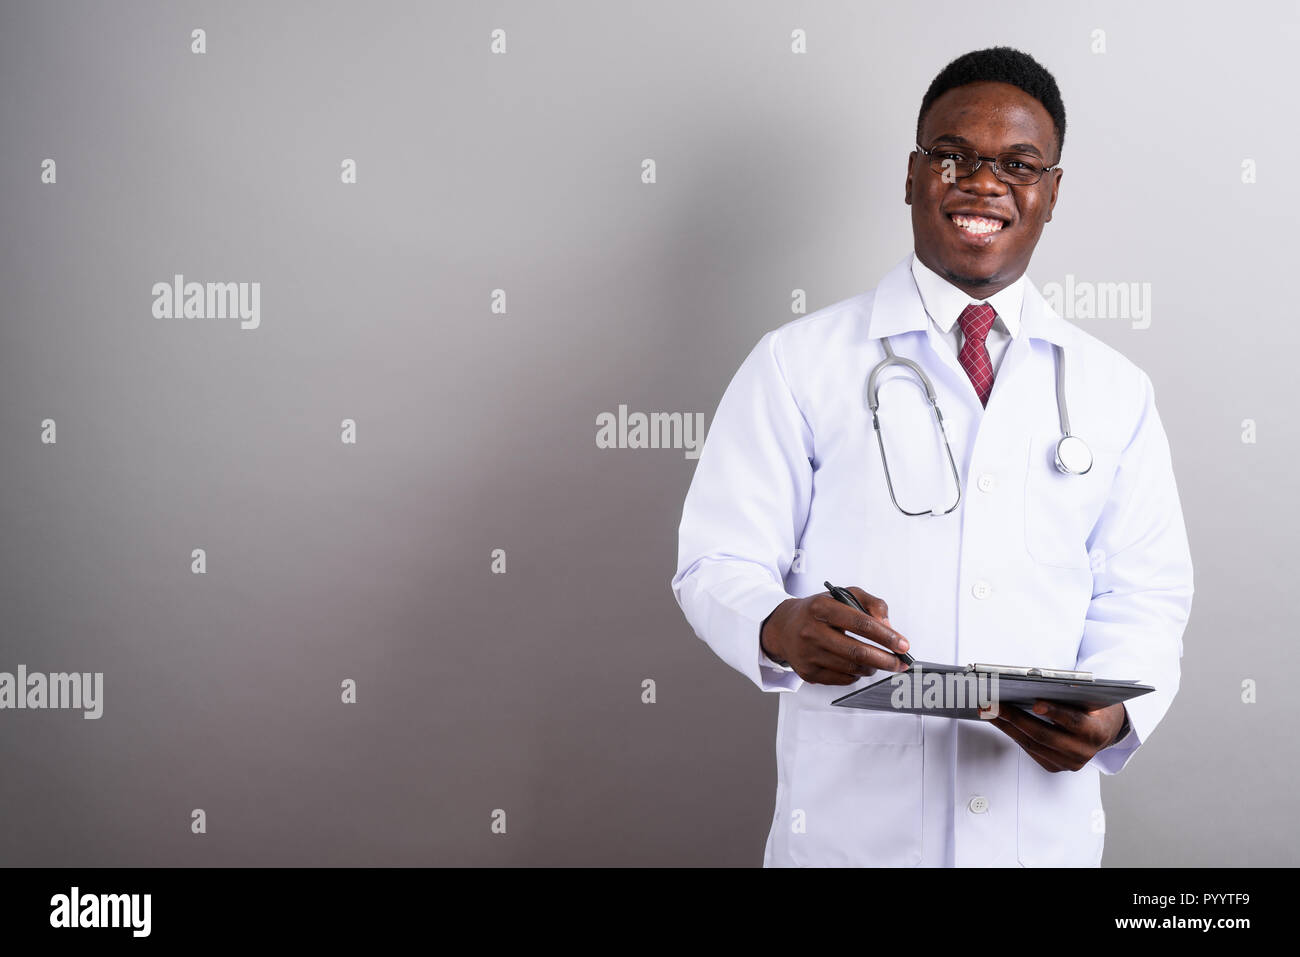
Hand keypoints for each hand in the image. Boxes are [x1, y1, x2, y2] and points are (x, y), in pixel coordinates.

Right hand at [759, 587, 910, 685]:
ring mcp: (808, 654)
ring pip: (852, 668)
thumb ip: (871, 603)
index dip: (886, 636)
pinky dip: (856, 674)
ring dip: (872, 667)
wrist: (783, 627)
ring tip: (877, 661)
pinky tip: (857, 665)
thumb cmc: (817, 611)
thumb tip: (889, 628)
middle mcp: (811, 631)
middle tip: (900, 662)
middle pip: (857, 652)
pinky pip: (842, 679)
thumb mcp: (842, 595)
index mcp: (821, 608)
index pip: (861, 624)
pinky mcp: (807, 673)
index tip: (903, 645)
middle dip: (886, 660)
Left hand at [979, 700, 1127, 771]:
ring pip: (1032, 745)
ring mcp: (1069, 763)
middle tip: (993, 704)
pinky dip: (1014, 734)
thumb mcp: (1089, 698)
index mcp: (1095, 732)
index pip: (1073, 721)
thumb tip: (1036, 684)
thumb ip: (1069, 694)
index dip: (1054, 712)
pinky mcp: (1056, 767)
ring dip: (1006, 726)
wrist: (1105, 730)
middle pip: (1043, 735)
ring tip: (988, 711)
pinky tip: (1000, 721)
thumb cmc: (1093, 707)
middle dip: (1014, 718)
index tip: (1036, 703)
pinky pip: (1031, 750)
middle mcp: (1082, 752)